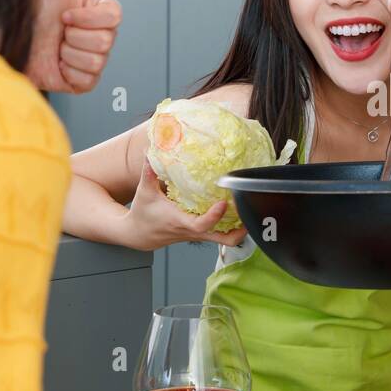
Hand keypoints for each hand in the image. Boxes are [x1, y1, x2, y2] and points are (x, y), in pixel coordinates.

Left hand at [26, 0, 122, 92]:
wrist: (7, 39)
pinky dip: (68, 71)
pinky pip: (88, 79)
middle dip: (74, 36)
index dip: (87, 18)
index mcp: (100, 12)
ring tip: (53, 46)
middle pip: (106, 40)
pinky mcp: (83, 82)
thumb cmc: (31, 7)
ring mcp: (93, 60)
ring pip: (96, 60)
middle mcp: (101, 36)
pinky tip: (56, 63)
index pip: (114, 17)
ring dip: (68, 53)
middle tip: (56, 31)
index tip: (64, 14)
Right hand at [120, 161, 247, 250]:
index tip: (223, 202)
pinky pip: (223, 235)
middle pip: (223, 239)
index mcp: (180, 222)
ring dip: (241, 228)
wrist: (140, 235)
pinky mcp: (202, 235)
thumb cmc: (143, 214)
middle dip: (240, 229)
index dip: (214, 216)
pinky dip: (233, 226)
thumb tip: (152, 150)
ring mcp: (200, 236)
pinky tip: (238, 211)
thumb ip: (149, 172)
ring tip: (250, 209)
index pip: (201, 225)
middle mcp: (193, 232)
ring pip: (226, 240)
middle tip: (250, 210)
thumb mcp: (145, 192)